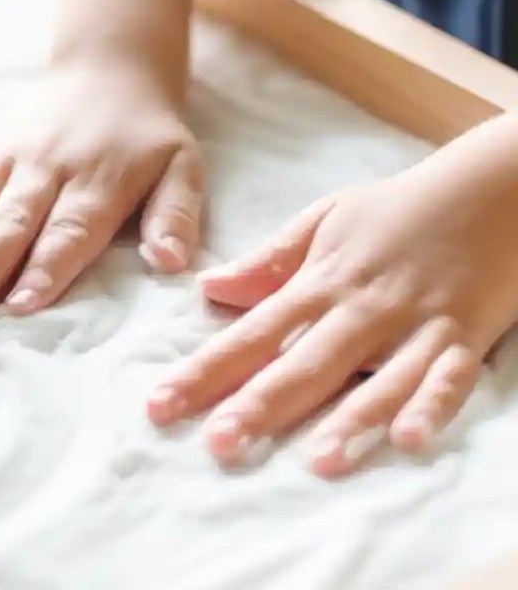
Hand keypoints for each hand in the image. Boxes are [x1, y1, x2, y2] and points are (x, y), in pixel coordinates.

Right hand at [0, 59, 203, 325]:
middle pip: (9, 223)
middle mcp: (45, 167)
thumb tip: (173, 262)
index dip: (46, 268)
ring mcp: (3, 154)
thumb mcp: (184, 169)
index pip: (70, 230)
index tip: (21, 305)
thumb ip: (176, 215)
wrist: (110, 70)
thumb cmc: (147, 138)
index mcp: (98, 179)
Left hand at [147, 117, 517, 477]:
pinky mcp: (466, 337)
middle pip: (304, 364)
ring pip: (378, 380)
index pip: (251, 334)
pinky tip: (408, 440)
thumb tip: (208, 287)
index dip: (204, 371)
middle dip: (260, 405)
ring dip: (348, 420)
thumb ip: (268, 261)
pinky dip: (432, 407)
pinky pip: (450, 379)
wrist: (494, 186)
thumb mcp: (324, 221)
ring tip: (315, 461)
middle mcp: (362, 309)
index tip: (161, 405)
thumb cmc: (400, 210)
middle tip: (219, 444)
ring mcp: (416, 325)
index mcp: (321, 283)